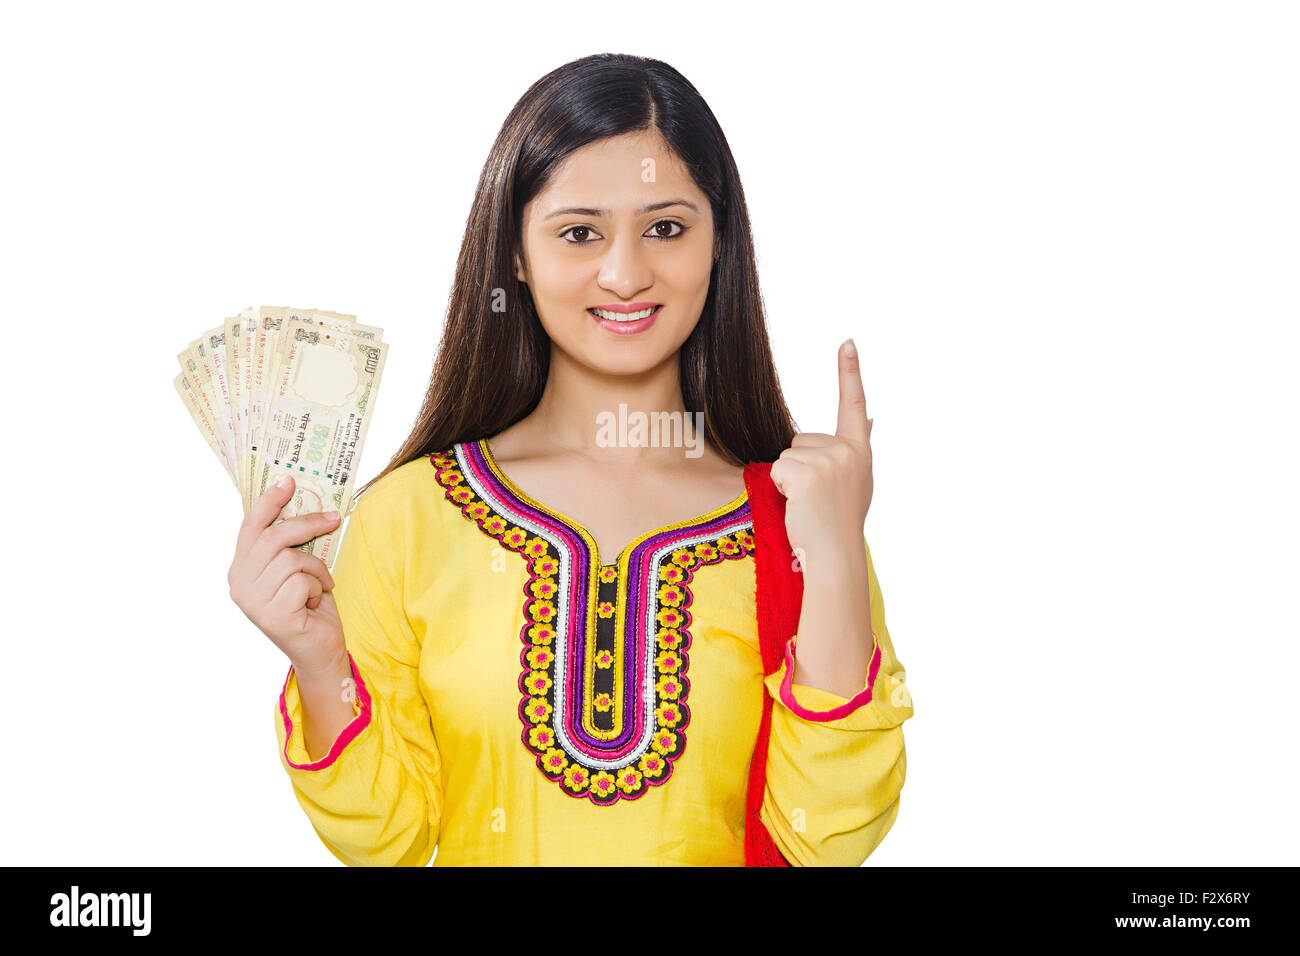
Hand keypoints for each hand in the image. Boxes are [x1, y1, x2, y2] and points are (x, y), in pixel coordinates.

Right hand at [228, 475, 345, 675]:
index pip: (250, 528)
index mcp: (240, 571)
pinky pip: (302, 581)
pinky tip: (315, 603)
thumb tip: (303, 505)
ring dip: (316, 569)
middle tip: (334, 518)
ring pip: (292, 559)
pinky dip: (318, 587)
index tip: (288, 481)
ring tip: (319, 585)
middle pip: (274, 537)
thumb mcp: (297, 570)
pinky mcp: (272, 615)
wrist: (321, 651)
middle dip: (307, 524)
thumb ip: (289, 546)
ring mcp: (252, 602)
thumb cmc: (310, 607)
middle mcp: (239, 585)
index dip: (269, 502)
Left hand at [769, 339, 874, 562]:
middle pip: (799, 440)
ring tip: (809, 503)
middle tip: (816, 497)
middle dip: (799, 466)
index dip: (850, 373)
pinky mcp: (807, 472)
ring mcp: (830, 461)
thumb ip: (857, 449)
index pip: (854, 406)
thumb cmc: (838, 523)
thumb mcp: (857, 481)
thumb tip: (872, 418)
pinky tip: (799, 504)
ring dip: (788, 480)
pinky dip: (779, 487)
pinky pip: (777, 468)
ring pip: (786, 455)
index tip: (847, 342)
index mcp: (860, 452)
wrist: (835, 556)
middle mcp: (849, 451)